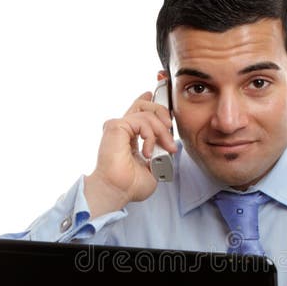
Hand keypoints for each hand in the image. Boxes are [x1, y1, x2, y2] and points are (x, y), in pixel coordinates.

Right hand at [83, 91, 176, 217]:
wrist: (117, 191)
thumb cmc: (130, 185)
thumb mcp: (154, 166)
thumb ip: (160, 151)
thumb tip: (170, 142)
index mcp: (130, 136)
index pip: (140, 111)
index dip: (151, 101)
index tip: (160, 94)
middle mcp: (122, 129)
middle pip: (145, 104)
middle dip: (163, 113)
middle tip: (170, 130)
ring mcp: (118, 126)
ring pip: (147, 113)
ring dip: (162, 131)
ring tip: (165, 148)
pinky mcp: (115, 126)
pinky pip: (141, 121)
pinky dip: (151, 135)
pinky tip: (148, 151)